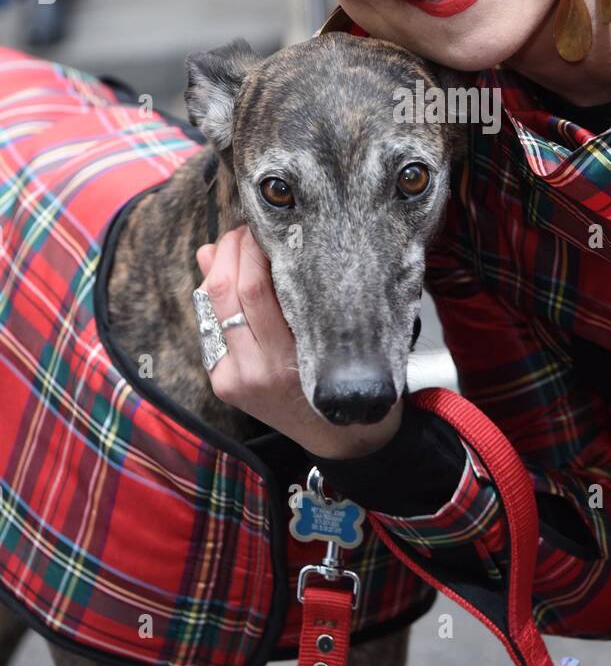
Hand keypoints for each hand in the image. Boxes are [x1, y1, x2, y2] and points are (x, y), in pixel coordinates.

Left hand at [195, 226, 403, 457]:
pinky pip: (209, 326)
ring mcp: (232, 379)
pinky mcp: (221, 383)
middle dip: (230, 250)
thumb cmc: (348, 376)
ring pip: (208, 305)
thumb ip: (293, 292)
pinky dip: (216, 296)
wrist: (343, 437)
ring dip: (217, 268)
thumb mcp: (334, 335)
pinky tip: (230, 279)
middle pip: (223, 292)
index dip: (252, 248)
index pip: (254, 288)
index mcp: (287, 359)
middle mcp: (253, 371)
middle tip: (247, 229)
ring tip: (236, 246)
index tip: (266, 228)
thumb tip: (263, 246)